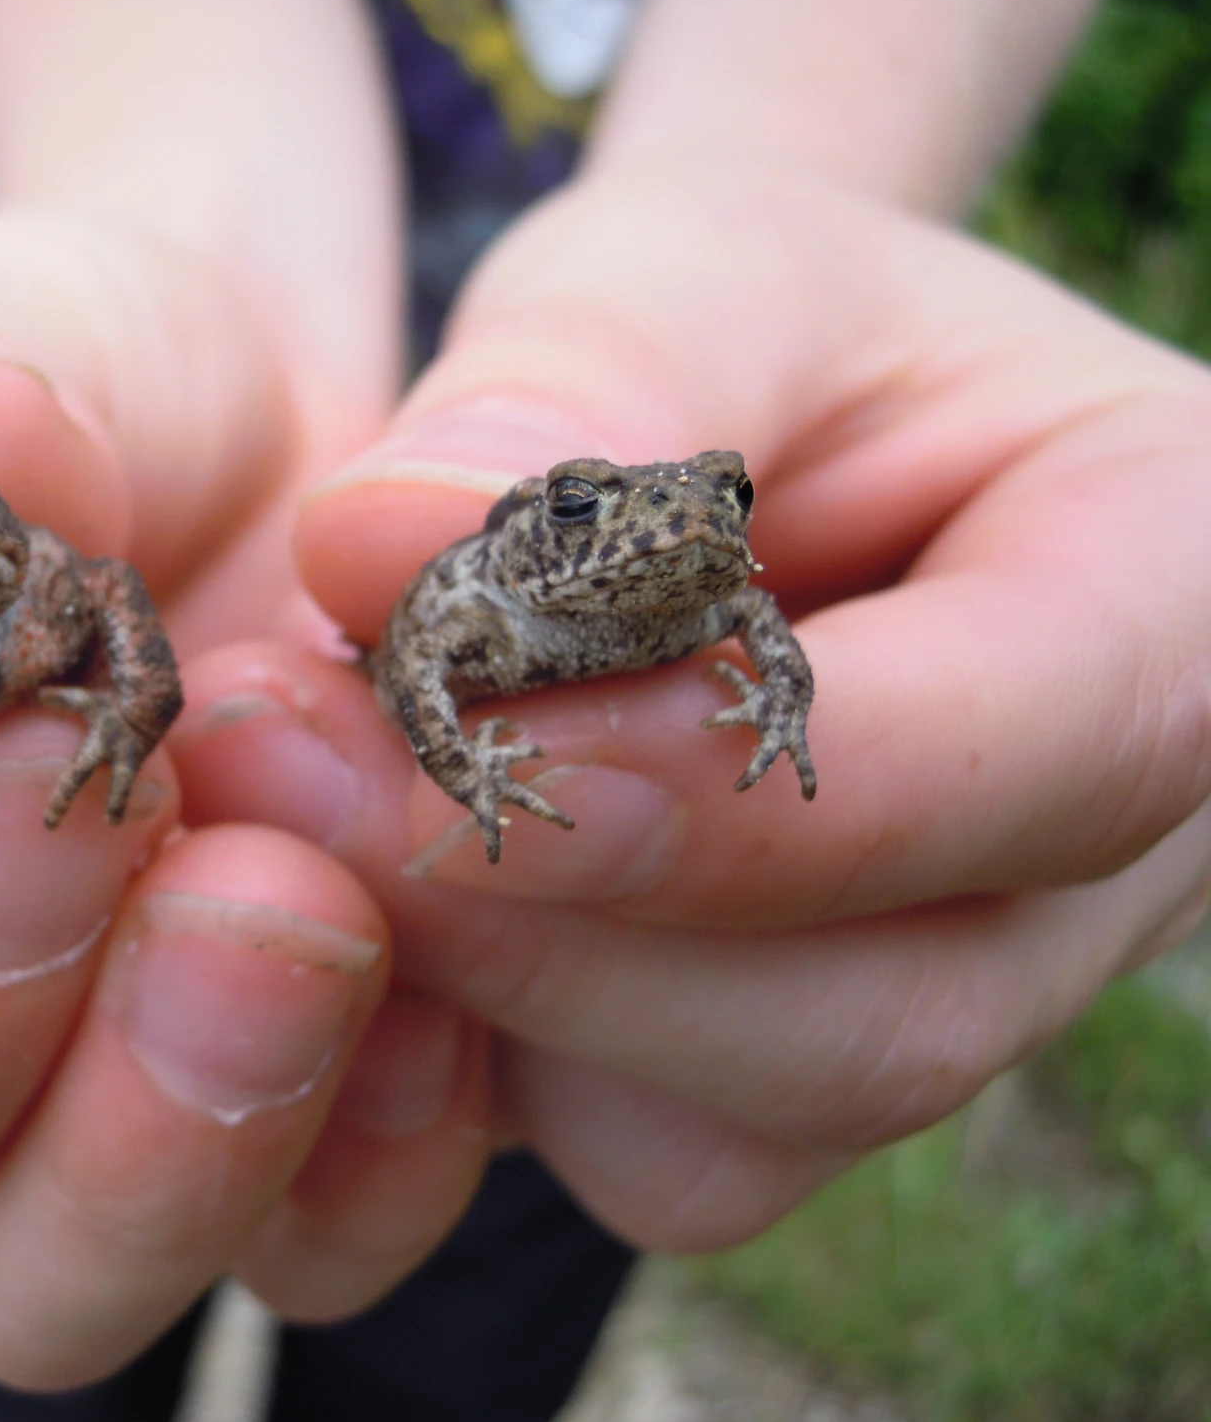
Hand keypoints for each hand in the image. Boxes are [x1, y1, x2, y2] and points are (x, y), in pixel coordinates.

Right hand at [0, 210, 493, 1387]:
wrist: (321, 450)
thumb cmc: (100, 398)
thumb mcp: (22, 345)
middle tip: (22, 803)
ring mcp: (64, 1110)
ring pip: (30, 1293)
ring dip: (144, 1132)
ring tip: (276, 908)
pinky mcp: (290, 1139)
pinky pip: (310, 1251)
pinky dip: (368, 1138)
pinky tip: (422, 964)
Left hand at [173, 165, 1210, 1264]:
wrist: (744, 423)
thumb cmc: (751, 324)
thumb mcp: (695, 270)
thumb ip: (585, 383)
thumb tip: (375, 545)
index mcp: (1176, 604)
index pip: (1047, 752)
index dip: (743, 785)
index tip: (491, 739)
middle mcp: (1092, 859)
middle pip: (881, 1020)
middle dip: (563, 928)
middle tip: (298, 772)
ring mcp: (934, 988)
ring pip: (735, 1134)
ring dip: (491, 999)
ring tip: (308, 798)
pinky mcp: (773, 1067)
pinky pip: (631, 1152)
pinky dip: (479, 1057)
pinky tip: (376, 881)